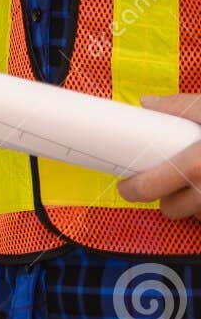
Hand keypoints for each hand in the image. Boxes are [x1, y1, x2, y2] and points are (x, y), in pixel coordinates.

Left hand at [118, 94, 200, 219]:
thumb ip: (180, 106)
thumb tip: (148, 103)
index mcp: (194, 166)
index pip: (148, 189)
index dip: (133, 189)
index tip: (126, 185)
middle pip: (170, 209)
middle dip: (163, 197)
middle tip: (160, 182)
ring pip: (194, 215)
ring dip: (190, 203)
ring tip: (192, 183)